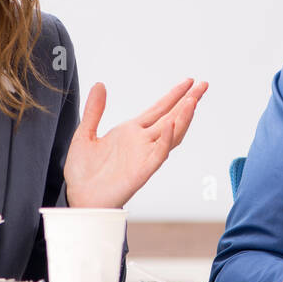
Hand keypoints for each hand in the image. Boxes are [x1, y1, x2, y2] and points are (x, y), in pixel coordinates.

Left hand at [63, 78, 208, 208]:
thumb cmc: (83, 174)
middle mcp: (142, 142)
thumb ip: (94, 110)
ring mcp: (144, 156)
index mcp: (130, 132)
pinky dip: (167, 139)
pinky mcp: (142, 171)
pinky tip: (173, 125)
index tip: (188, 81)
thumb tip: (100, 85)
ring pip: (171, 134)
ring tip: (193, 100)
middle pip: (171, 117)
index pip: (158, 109)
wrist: (78, 199)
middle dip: (188, 101)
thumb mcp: (85, 135)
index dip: (173, 95)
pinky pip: (159, 154)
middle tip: (204, 84)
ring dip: (183, 117)